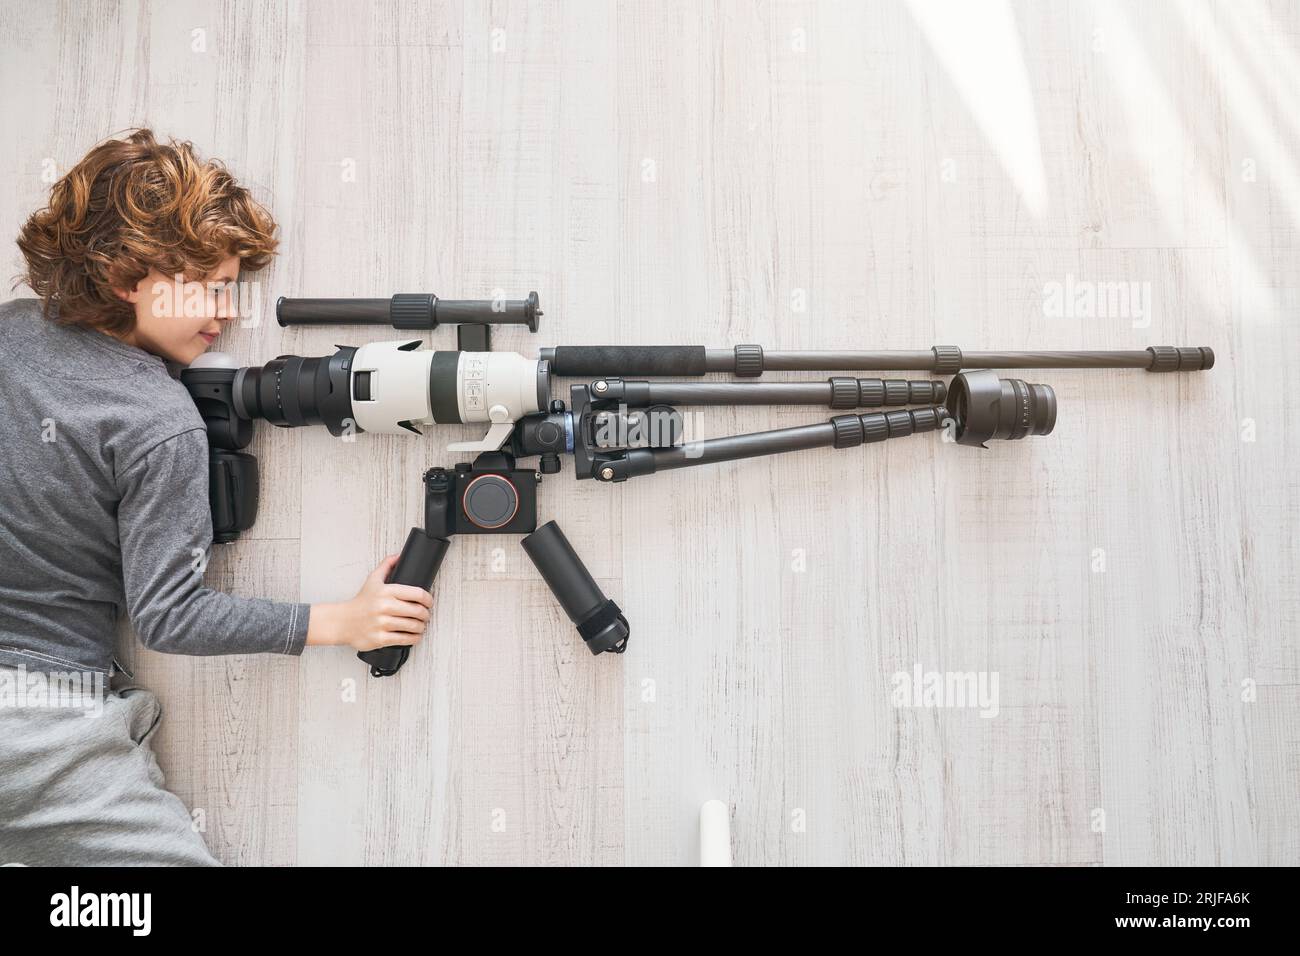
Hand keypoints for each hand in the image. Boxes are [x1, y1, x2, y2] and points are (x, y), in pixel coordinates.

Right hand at [306, 555, 433, 650]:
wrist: (342, 621)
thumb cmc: (361, 602)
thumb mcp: (372, 580)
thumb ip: (386, 566)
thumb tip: (399, 556)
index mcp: (386, 591)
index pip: (417, 593)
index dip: (428, 599)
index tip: (429, 602)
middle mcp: (384, 607)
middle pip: (417, 611)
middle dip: (425, 614)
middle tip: (425, 615)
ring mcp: (382, 623)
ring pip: (413, 626)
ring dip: (421, 627)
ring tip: (421, 625)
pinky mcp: (380, 638)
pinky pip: (404, 640)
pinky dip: (414, 638)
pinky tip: (414, 636)